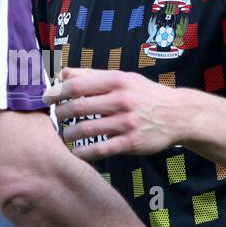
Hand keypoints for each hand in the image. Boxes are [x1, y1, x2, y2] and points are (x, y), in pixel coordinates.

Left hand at [44, 67, 182, 159]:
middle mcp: (122, 100)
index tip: (47, 98)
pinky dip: (84, 152)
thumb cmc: (146, 95)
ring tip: (64, 134)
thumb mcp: (124, 79)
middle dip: (61, 114)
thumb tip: (64, 73)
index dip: (58, 92)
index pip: (78, 85)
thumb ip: (93, 76)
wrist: (178, 114)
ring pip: (87, 129)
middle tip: (55, 118)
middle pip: (79, 107)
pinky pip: (101, 150)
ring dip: (69, 134)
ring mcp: (127, 123)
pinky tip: (75, 152)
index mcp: (118, 81)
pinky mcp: (131, 143)